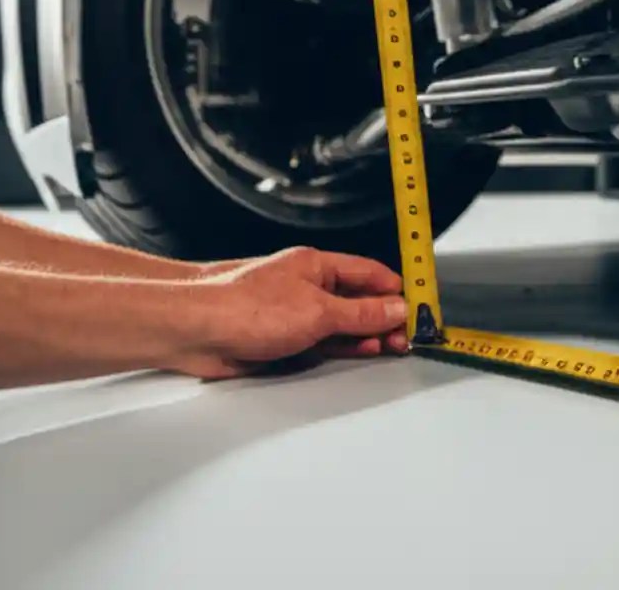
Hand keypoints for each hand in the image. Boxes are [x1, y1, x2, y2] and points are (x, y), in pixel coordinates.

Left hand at [163, 247, 409, 378]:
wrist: (196, 331)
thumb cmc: (245, 308)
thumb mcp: (317, 311)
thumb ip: (361, 314)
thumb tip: (396, 309)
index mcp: (317, 266)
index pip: (370, 274)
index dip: (398, 290)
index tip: (422, 308)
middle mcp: (308, 287)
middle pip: (359, 301)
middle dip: (387, 317)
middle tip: (411, 337)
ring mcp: (296, 314)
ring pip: (344, 324)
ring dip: (368, 335)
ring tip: (393, 348)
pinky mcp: (284, 340)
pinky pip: (325, 343)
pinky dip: (346, 348)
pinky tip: (362, 353)